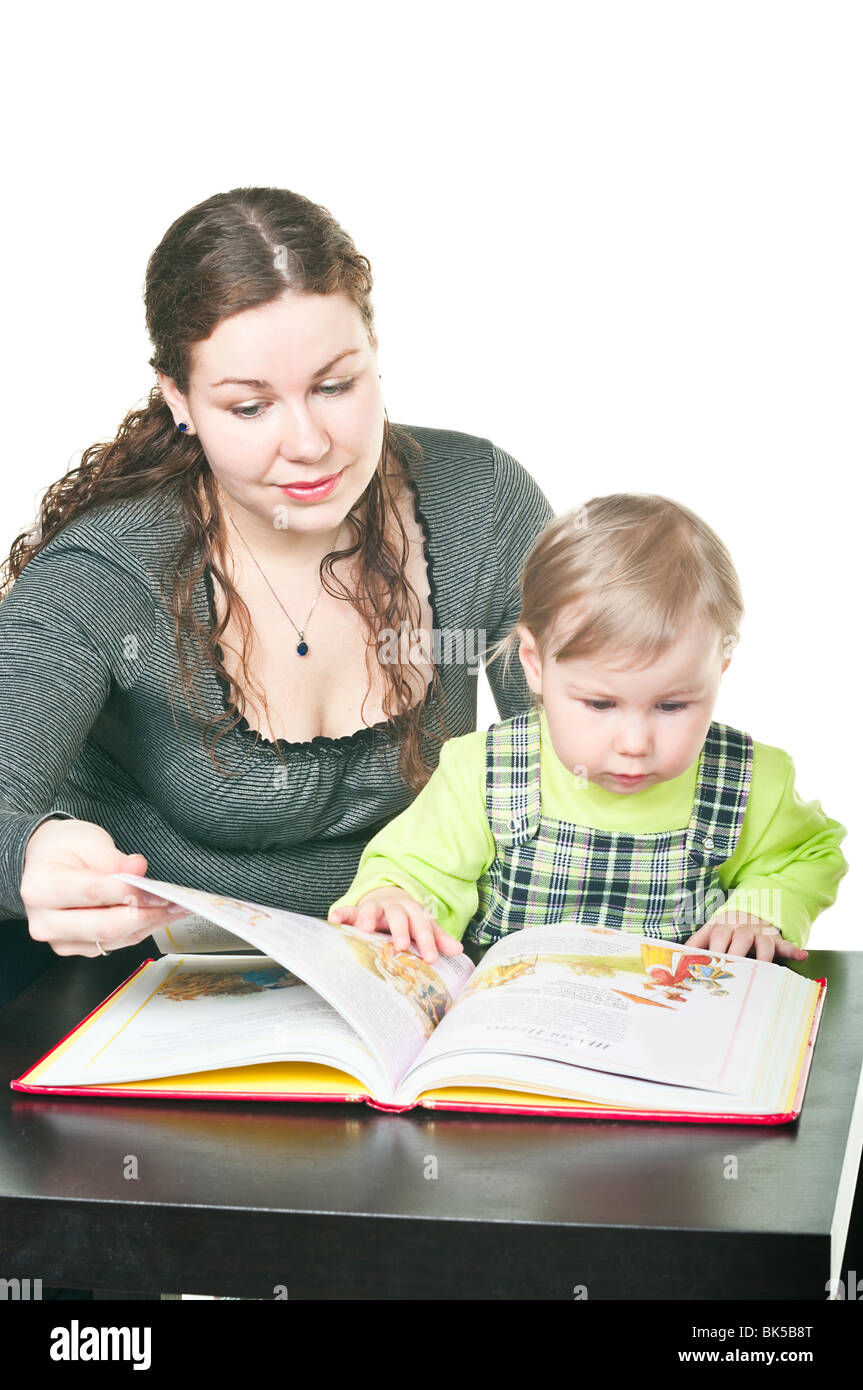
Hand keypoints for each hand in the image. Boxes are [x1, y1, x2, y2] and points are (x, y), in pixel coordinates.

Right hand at [20, 818, 187, 957]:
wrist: (44, 862)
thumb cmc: (63, 849)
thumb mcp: (88, 842)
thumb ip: (114, 860)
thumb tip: (138, 868)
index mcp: (42, 887)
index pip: (93, 893)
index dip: (131, 893)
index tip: (160, 891)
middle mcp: (46, 920)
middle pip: (105, 925)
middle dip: (146, 915)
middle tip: (176, 904)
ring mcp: (60, 939)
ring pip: (113, 938)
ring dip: (149, 924)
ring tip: (174, 908)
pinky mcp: (75, 947)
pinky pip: (114, 943)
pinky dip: (139, 930)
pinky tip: (157, 916)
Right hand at [328, 886, 463, 964]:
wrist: (389, 896)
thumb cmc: (407, 918)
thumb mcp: (423, 925)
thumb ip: (438, 938)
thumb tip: (458, 949)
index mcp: (413, 912)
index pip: (422, 926)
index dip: (427, 941)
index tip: (432, 958)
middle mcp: (394, 908)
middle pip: (399, 917)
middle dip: (400, 930)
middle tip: (401, 945)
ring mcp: (375, 908)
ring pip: (371, 909)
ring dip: (368, 916)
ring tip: (364, 928)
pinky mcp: (357, 911)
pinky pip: (348, 911)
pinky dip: (341, 914)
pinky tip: (334, 919)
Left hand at [685, 913, 807, 963]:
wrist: (750, 907)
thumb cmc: (726, 927)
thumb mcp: (709, 929)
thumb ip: (695, 942)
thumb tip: (677, 957)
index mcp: (723, 927)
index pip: (718, 939)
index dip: (715, 952)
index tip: (710, 968)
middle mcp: (742, 930)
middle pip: (740, 942)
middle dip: (738, 956)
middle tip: (735, 973)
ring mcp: (760, 933)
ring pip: (764, 945)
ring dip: (764, 957)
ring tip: (763, 970)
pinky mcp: (775, 938)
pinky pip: (786, 944)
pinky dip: (794, 950)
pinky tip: (801, 956)